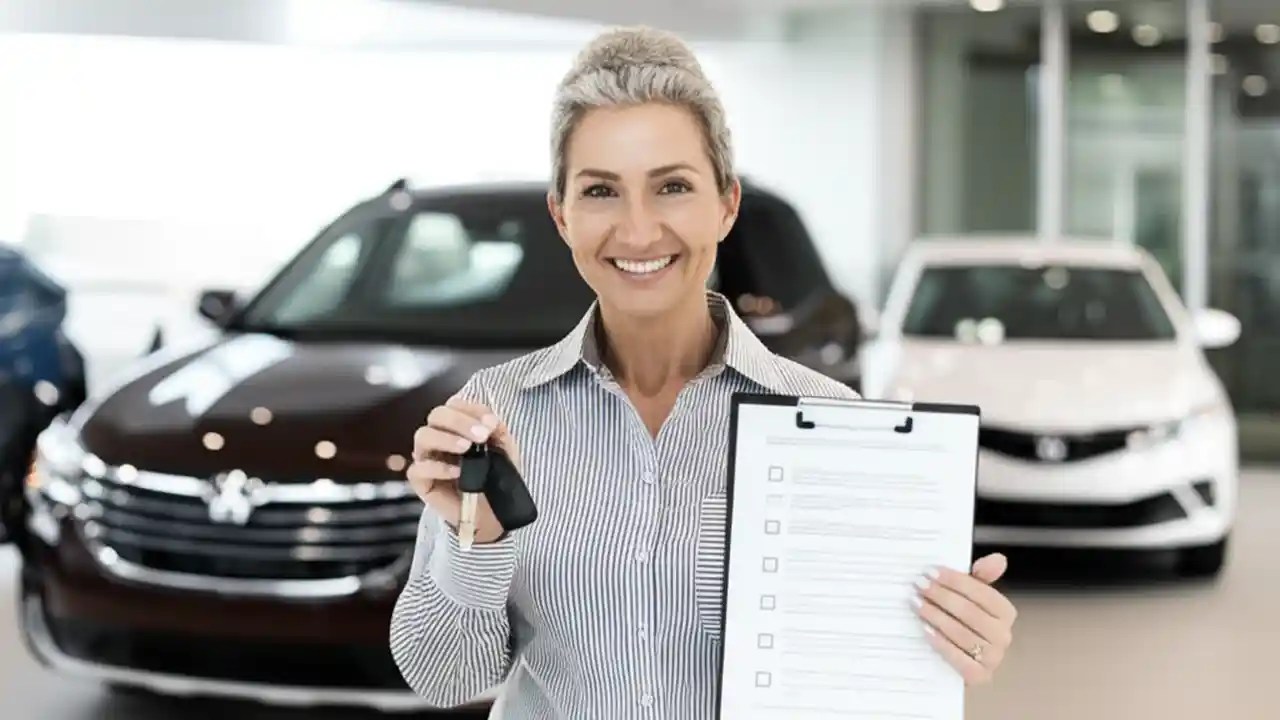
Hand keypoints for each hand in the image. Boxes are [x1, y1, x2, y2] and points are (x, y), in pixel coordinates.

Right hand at [407, 395, 520, 544]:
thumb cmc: (495, 476)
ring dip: (445, 438)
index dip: (472, 410)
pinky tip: (457, 471)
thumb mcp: (504, 450)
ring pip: (422, 436)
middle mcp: (438, 436)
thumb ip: (498, 433)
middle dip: (460, 421)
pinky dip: (437, 468)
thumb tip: (491, 421)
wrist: (492, 512)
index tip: (491, 423)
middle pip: (437, 415)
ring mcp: (426, 457)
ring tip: (466, 448)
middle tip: (480, 435)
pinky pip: (418, 469)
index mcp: (456, 425)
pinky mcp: (421, 481)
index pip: (455, 405)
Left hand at [912, 553, 1016, 684]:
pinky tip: (925, 630)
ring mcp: (993, 658)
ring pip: (963, 634)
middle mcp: (1004, 636)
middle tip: (918, 586)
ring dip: (936, 617)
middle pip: (970, 612)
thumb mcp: (968, 597)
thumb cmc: (961, 621)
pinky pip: (960, 660)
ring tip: (916, 604)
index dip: (956, 581)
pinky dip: (941, 644)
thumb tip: (999, 559)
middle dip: (941, 596)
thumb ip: (980, 577)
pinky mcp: (979, 676)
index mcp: (1005, 612)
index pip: (983, 593)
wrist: (953, 659)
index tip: (930, 571)